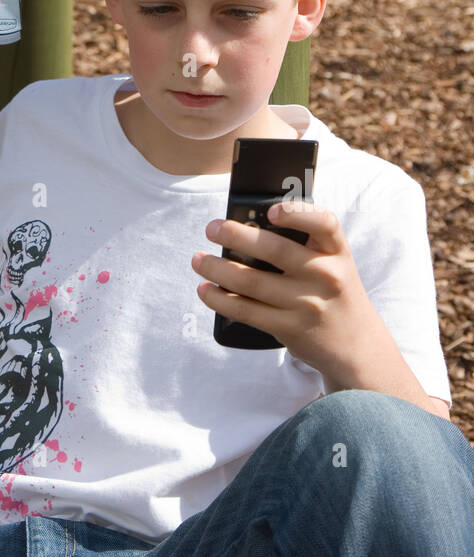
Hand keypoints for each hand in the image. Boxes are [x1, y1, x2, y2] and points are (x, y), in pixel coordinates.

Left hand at [191, 200, 382, 377]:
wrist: (357, 346)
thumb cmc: (333, 292)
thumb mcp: (333, 264)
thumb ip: (304, 245)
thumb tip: (245, 226)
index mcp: (337, 252)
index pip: (324, 223)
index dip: (297, 213)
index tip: (271, 210)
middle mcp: (325, 275)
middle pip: (274, 250)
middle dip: (235, 235)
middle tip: (211, 228)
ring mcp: (307, 304)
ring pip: (250, 281)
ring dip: (216, 268)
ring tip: (198, 260)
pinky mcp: (290, 328)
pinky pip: (246, 310)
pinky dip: (219, 299)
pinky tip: (206, 290)